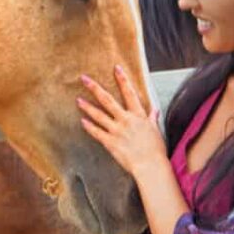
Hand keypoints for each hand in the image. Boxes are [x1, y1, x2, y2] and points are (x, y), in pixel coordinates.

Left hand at [78, 65, 168, 182]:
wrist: (150, 166)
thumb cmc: (155, 150)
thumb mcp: (155, 130)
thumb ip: (152, 118)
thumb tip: (155, 109)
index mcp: (138, 115)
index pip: (129, 93)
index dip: (122, 79)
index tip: (116, 68)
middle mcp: (126, 120)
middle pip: (107, 100)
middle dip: (95, 88)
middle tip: (84, 78)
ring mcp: (116, 131)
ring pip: (99, 115)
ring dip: (87, 106)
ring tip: (78, 100)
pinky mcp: (110, 142)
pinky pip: (97, 132)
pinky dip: (89, 127)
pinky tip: (82, 121)